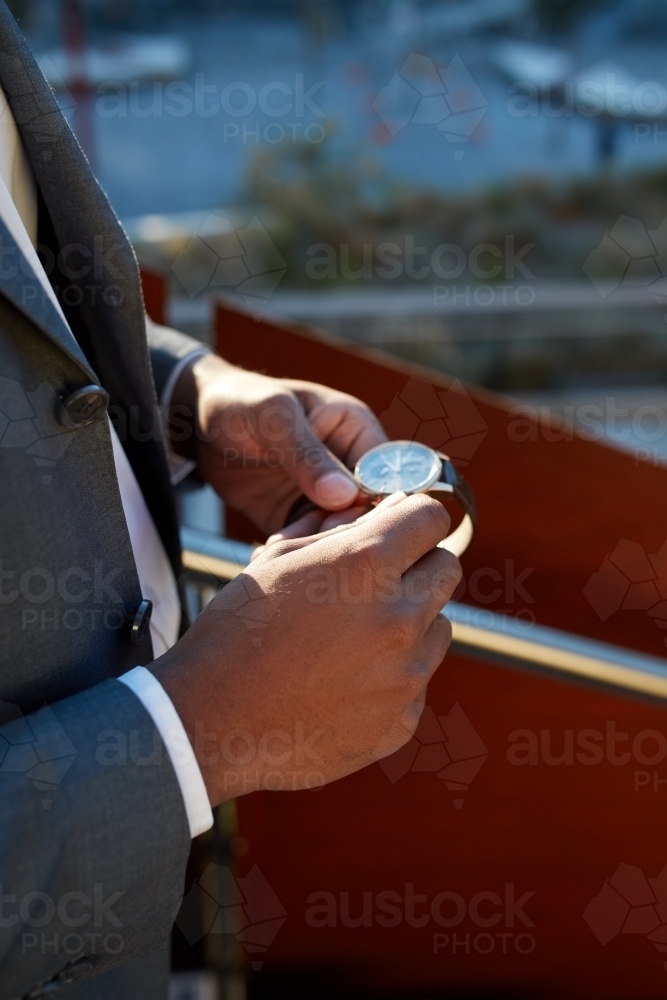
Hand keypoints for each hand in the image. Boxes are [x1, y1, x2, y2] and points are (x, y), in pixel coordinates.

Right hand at [152, 494, 460, 805]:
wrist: (211, 720)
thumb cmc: (237, 630)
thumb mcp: (278, 558)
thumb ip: (338, 529)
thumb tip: (381, 512)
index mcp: (366, 566)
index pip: (431, 516)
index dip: (413, 515)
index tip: (400, 526)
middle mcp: (398, 618)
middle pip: (446, 567)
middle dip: (417, 564)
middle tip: (375, 579)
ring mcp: (405, 676)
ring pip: (440, 625)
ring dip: (411, 620)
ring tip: (354, 635)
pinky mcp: (401, 721)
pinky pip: (418, 680)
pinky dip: (394, 673)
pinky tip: (346, 679)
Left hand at [169, 353, 386, 534]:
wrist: (196, 420)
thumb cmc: (241, 401)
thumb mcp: (274, 419)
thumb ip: (308, 454)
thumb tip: (345, 495)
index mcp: (356, 431)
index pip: (385, 474)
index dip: (375, 502)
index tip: (348, 522)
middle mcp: (348, 466)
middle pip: (366, 511)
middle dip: (342, 531)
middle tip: (314, 547)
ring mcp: (324, 495)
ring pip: (337, 532)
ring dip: (317, 547)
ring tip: (289, 555)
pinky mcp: (297, 516)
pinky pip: (306, 541)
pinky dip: (293, 553)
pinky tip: (272, 558)